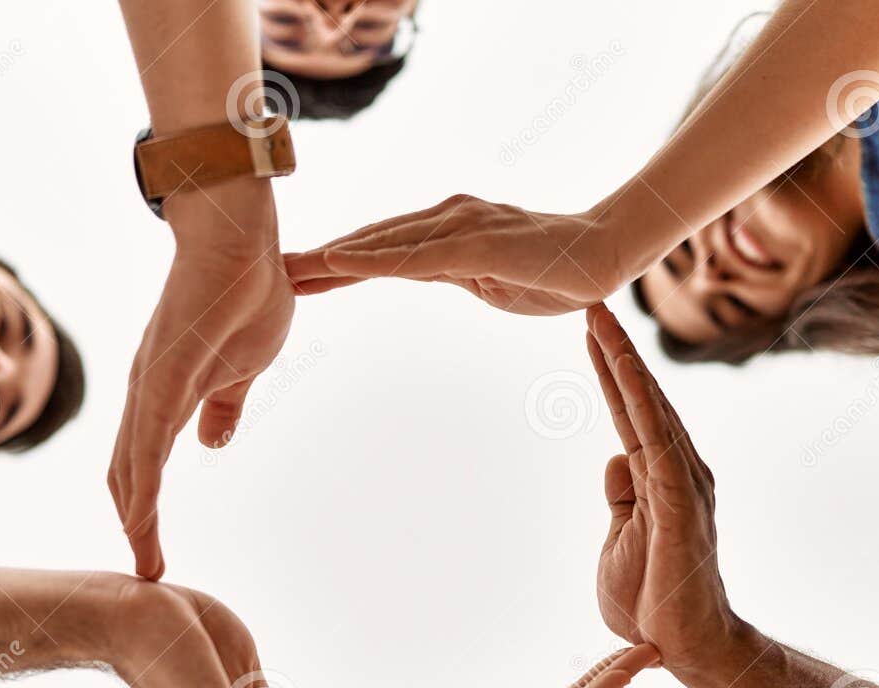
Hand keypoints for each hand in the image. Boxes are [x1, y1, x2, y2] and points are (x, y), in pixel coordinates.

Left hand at [109, 183, 294, 578]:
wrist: (243, 238)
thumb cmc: (245, 293)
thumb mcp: (242, 368)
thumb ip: (224, 407)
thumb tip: (210, 444)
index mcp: (165, 394)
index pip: (143, 464)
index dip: (144, 510)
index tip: (154, 552)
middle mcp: (146, 393)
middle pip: (124, 473)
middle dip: (135, 527)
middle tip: (147, 572)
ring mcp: (150, 385)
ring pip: (128, 466)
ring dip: (134, 519)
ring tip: (145, 562)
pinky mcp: (162, 375)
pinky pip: (145, 443)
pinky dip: (140, 487)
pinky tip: (140, 519)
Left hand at [284, 195, 628, 316]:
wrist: (604, 255)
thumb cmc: (550, 272)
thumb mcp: (484, 280)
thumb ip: (448, 272)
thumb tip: (417, 272)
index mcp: (447, 230)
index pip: (381, 249)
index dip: (336, 264)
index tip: (297, 278)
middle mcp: (447, 217)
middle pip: (372, 242)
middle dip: (321, 260)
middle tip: (275, 271)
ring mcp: (461, 225)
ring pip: (384, 245)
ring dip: (334, 259)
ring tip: (292, 271)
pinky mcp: (476, 242)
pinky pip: (414, 256)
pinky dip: (372, 260)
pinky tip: (339, 265)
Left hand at [587, 303, 750, 681]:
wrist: (686, 648)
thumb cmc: (653, 601)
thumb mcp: (620, 539)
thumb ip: (622, 497)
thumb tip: (616, 458)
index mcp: (661, 477)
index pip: (629, 414)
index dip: (610, 372)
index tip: (590, 331)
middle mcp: (678, 469)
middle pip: (641, 398)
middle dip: (615, 350)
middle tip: (590, 302)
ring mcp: (682, 482)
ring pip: (648, 408)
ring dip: (623, 362)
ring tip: (599, 319)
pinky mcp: (679, 501)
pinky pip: (655, 440)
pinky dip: (638, 402)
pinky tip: (621, 369)